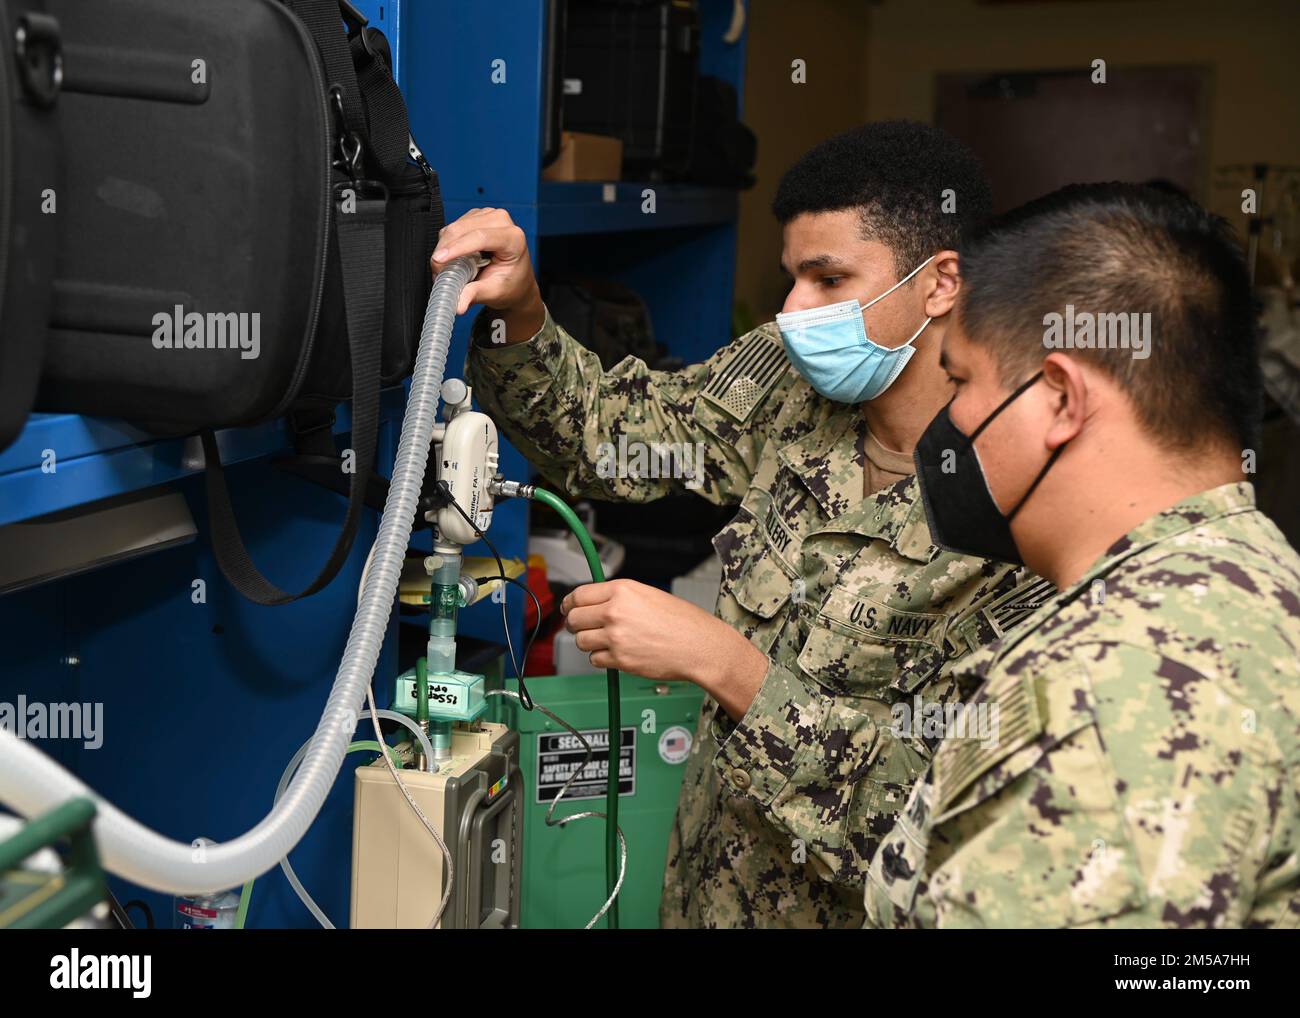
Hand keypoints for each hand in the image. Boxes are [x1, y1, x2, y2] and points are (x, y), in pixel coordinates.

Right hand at [431, 207, 543, 336]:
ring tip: (447, 269)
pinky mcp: (476, 216)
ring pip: (454, 227)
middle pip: (462, 229)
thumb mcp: (494, 292)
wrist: (517, 281)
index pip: (481, 237)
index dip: (457, 248)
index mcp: (513, 238)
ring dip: (444, 248)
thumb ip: (475, 295)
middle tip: (438, 274)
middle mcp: (502, 221)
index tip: (438, 260)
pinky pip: (453, 227)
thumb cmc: (510, 285)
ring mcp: (488, 215)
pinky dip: (447, 243)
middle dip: (445, 251)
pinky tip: (453, 258)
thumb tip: (458, 304)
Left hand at [560, 579, 768, 718]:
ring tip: (606, 642)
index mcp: (622, 590)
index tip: (569, 609)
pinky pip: (595, 660)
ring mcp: (616, 637)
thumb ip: (619, 597)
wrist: (700, 646)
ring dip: (589, 643)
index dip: (570, 604)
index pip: (579, 595)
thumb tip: (596, 603)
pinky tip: (617, 654)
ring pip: (581, 641)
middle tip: (584, 628)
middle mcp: (615, 612)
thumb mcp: (648, 595)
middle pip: (574, 619)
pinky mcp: (620, 660)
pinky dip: (601, 659)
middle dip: (576, 625)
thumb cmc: (682, 621)